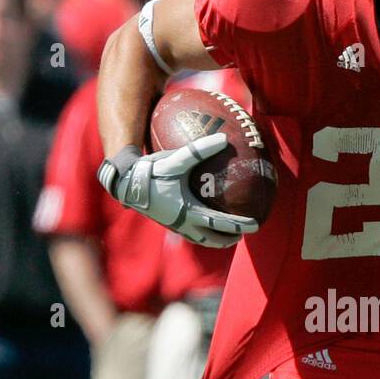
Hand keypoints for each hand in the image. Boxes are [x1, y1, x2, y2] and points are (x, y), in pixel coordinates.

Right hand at [99, 137, 257, 246]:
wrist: (123, 182)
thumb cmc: (149, 170)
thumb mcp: (175, 159)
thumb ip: (199, 150)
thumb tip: (224, 139)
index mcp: (188, 212)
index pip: (221, 224)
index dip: (240, 226)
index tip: (256, 226)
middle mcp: (182, 223)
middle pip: (211, 239)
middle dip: (228, 239)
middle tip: (242, 235)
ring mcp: (173, 224)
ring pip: (199, 238)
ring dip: (213, 238)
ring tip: (224, 233)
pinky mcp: (165, 219)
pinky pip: (188, 230)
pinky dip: (200, 229)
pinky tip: (201, 217)